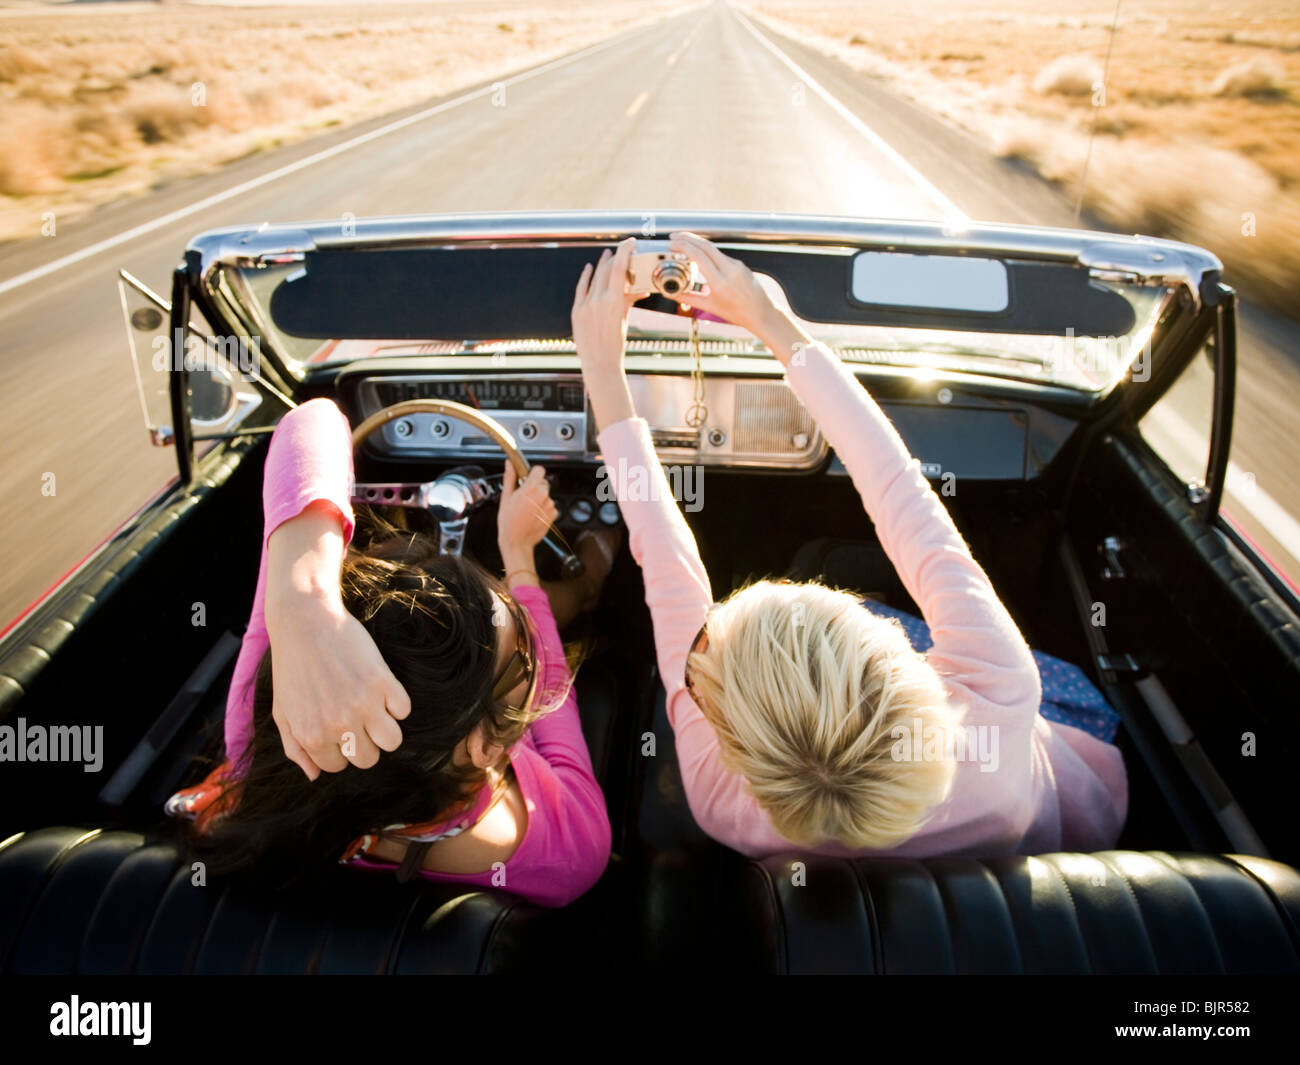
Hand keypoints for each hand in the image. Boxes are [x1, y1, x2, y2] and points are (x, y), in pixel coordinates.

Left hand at [264, 503, 409, 778]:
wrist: (305, 622)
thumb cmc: (291, 666)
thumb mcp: (282, 711)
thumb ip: (295, 748)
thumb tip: (314, 774)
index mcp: (312, 736)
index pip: (338, 765)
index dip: (339, 747)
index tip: (339, 728)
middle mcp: (338, 725)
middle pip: (368, 758)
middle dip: (364, 741)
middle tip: (357, 719)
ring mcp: (363, 704)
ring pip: (392, 741)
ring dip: (385, 728)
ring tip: (375, 709)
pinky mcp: (383, 682)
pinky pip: (404, 709)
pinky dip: (397, 702)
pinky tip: (382, 688)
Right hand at [497, 461, 558, 562]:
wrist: (517, 542)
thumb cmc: (509, 522)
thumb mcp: (506, 498)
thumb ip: (510, 478)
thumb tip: (509, 465)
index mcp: (531, 488)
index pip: (539, 470)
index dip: (533, 473)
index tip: (527, 478)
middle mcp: (543, 495)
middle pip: (543, 483)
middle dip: (535, 487)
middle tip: (524, 498)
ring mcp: (549, 505)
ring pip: (546, 495)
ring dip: (539, 499)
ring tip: (527, 509)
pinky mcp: (554, 514)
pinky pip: (550, 506)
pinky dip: (543, 509)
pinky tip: (533, 515)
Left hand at [572, 237, 637, 428]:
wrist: (599, 363)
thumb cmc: (616, 344)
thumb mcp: (624, 319)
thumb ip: (626, 300)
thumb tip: (635, 290)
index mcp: (613, 302)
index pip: (619, 268)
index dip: (624, 251)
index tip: (629, 243)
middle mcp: (598, 300)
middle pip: (606, 270)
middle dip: (614, 257)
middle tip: (621, 250)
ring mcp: (585, 305)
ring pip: (594, 277)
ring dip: (602, 264)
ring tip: (607, 255)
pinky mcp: (576, 311)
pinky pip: (581, 288)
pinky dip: (586, 277)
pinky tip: (589, 267)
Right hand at [666, 232, 813, 363]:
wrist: (761, 313)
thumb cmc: (738, 313)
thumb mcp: (711, 307)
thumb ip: (690, 298)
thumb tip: (672, 294)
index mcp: (720, 282)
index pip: (699, 256)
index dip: (683, 246)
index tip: (672, 245)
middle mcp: (730, 270)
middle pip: (705, 245)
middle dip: (687, 238)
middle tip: (673, 237)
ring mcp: (737, 266)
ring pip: (713, 248)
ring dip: (697, 243)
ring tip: (683, 244)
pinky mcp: (741, 265)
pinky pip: (721, 255)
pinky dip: (708, 252)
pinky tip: (700, 254)